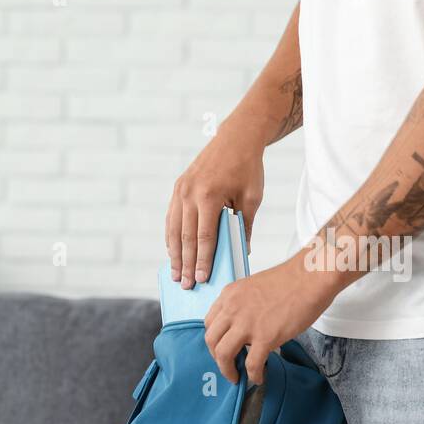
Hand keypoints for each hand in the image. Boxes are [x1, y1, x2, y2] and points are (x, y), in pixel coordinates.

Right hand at [166, 117, 266, 287]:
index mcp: (210, 196)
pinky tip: (173, 253)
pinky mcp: (178, 188)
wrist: (235, 137)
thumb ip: (244, 226)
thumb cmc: (247, 168)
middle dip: (185, 264)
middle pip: (185, 238)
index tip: (201, 279)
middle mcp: (190, 194)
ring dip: (174, 255)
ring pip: (174, 230)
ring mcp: (180, 190)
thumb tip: (241, 253)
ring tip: (175, 274)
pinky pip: (171, 219)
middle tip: (185, 285)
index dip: (202, 260)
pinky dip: (171, 238)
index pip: (204, 237)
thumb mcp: (252, 197)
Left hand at [203, 250, 336, 385]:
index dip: (214, 339)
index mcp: (229, 296)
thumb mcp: (253, 287)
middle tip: (226, 365)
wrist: (311, 277)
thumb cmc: (290, 279)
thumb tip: (243, 325)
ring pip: (223, 354)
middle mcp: (232, 310)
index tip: (221, 347)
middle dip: (216, 357)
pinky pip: (252, 364)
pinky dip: (253, 375)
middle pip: (211, 340)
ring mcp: (247, 324)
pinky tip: (259, 377)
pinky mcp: (265, 337)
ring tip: (236, 377)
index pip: (210, 323)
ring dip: (227, 370)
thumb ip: (242, 305)